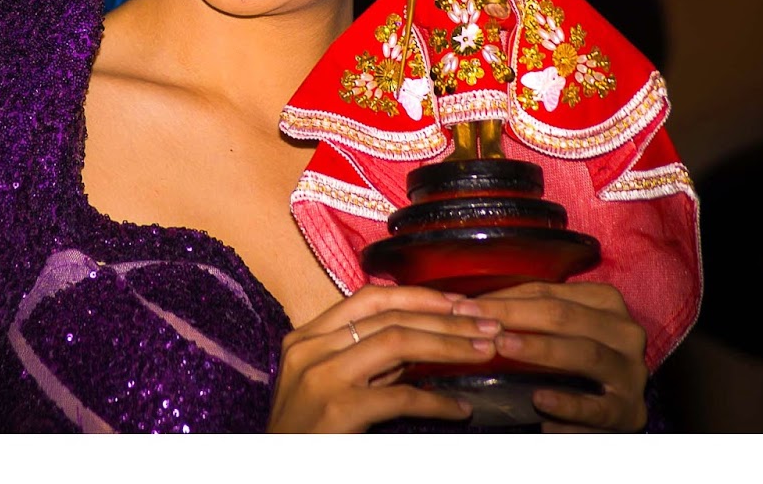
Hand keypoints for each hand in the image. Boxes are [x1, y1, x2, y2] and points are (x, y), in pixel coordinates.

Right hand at [268, 284, 497, 432]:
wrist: (274, 470)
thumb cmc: (303, 435)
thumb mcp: (326, 386)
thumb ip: (363, 363)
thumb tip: (419, 343)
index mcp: (306, 336)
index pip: (369, 299)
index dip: (420, 296)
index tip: (459, 303)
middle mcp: (311, 348)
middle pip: (390, 317)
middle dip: (446, 319)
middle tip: (488, 324)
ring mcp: (322, 378)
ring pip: (398, 343)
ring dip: (449, 346)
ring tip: (485, 351)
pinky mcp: (337, 411)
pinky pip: (400, 397)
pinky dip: (436, 401)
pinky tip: (460, 409)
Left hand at [452, 281, 649, 432]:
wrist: (615, 410)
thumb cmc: (577, 362)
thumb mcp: (559, 332)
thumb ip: (528, 316)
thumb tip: (470, 306)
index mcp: (607, 304)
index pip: (551, 293)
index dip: (506, 297)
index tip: (466, 305)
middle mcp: (625, 333)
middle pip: (566, 317)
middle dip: (516, 316)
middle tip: (477, 323)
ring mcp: (631, 374)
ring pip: (587, 354)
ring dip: (542, 350)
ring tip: (503, 347)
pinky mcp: (630, 413)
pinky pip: (598, 408)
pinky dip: (567, 405)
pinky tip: (539, 400)